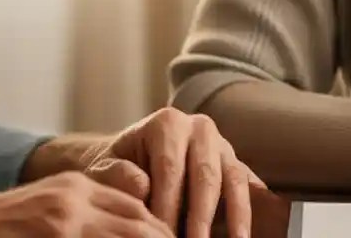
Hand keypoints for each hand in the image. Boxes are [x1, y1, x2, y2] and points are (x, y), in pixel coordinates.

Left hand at [84, 107, 264, 237]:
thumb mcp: (103, 168)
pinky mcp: (235, 165)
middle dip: (200, 218)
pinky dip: (246, 213)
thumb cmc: (116, 168)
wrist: (132, 160)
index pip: (170, 169)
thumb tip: (142, 185)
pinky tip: (242, 237)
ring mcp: (222, 146)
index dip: (167, 206)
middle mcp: (199, 128)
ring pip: (232, 180)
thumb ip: (114, 173)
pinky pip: (247, 187)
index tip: (161, 234)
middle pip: (205, 175)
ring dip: (234, 217)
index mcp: (167, 123)